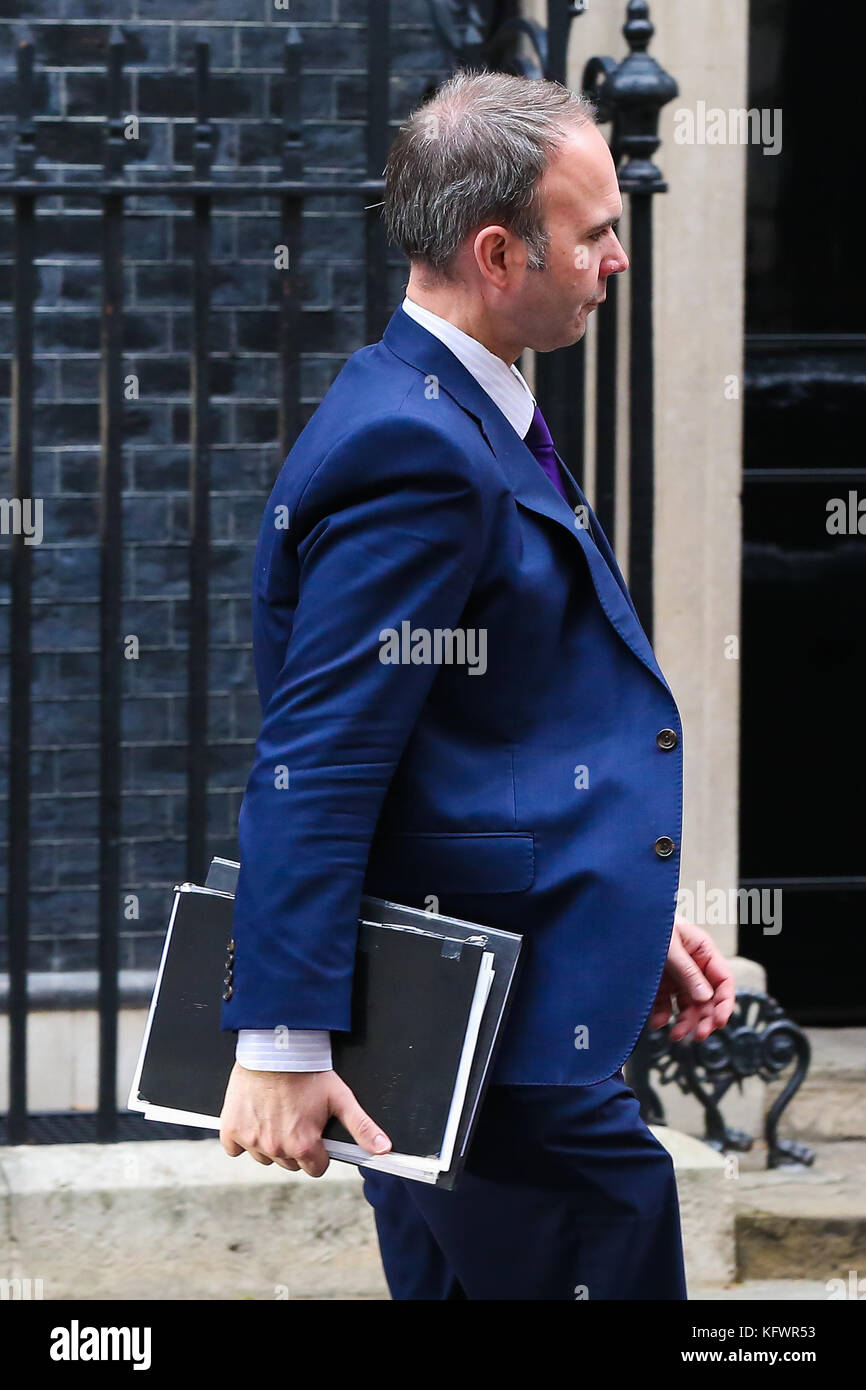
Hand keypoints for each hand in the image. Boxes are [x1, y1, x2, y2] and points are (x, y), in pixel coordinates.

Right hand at [219, 1062, 391, 1177]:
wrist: (274, 1048)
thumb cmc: (308, 1071)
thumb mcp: (341, 1098)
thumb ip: (362, 1127)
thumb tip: (384, 1150)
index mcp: (303, 1144)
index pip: (315, 1168)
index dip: (317, 1152)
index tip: (313, 1133)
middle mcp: (276, 1148)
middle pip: (289, 1163)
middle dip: (294, 1146)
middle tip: (294, 1117)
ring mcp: (252, 1140)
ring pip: (264, 1157)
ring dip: (269, 1142)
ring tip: (275, 1112)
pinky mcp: (231, 1130)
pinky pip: (235, 1148)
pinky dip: (242, 1137)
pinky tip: (253, 1116)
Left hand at [649, 920, 735, 1043]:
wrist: (617, 922)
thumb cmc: (647, 923)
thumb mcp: (669, 946)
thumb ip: (687, 971)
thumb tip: (706, 998)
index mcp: (702, 950)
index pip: (723, 980)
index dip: (725, 1002)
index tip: (719, 1022)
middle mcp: (692, 965)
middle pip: (708, 998)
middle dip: (705, 1018)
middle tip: (699, 1036)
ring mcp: (676, 976)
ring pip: (688, 1006)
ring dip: (685, 1023)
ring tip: (675, 1035)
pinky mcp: (659, 984)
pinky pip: (666, 1005)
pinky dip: (663, 1017)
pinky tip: (656, 1023)